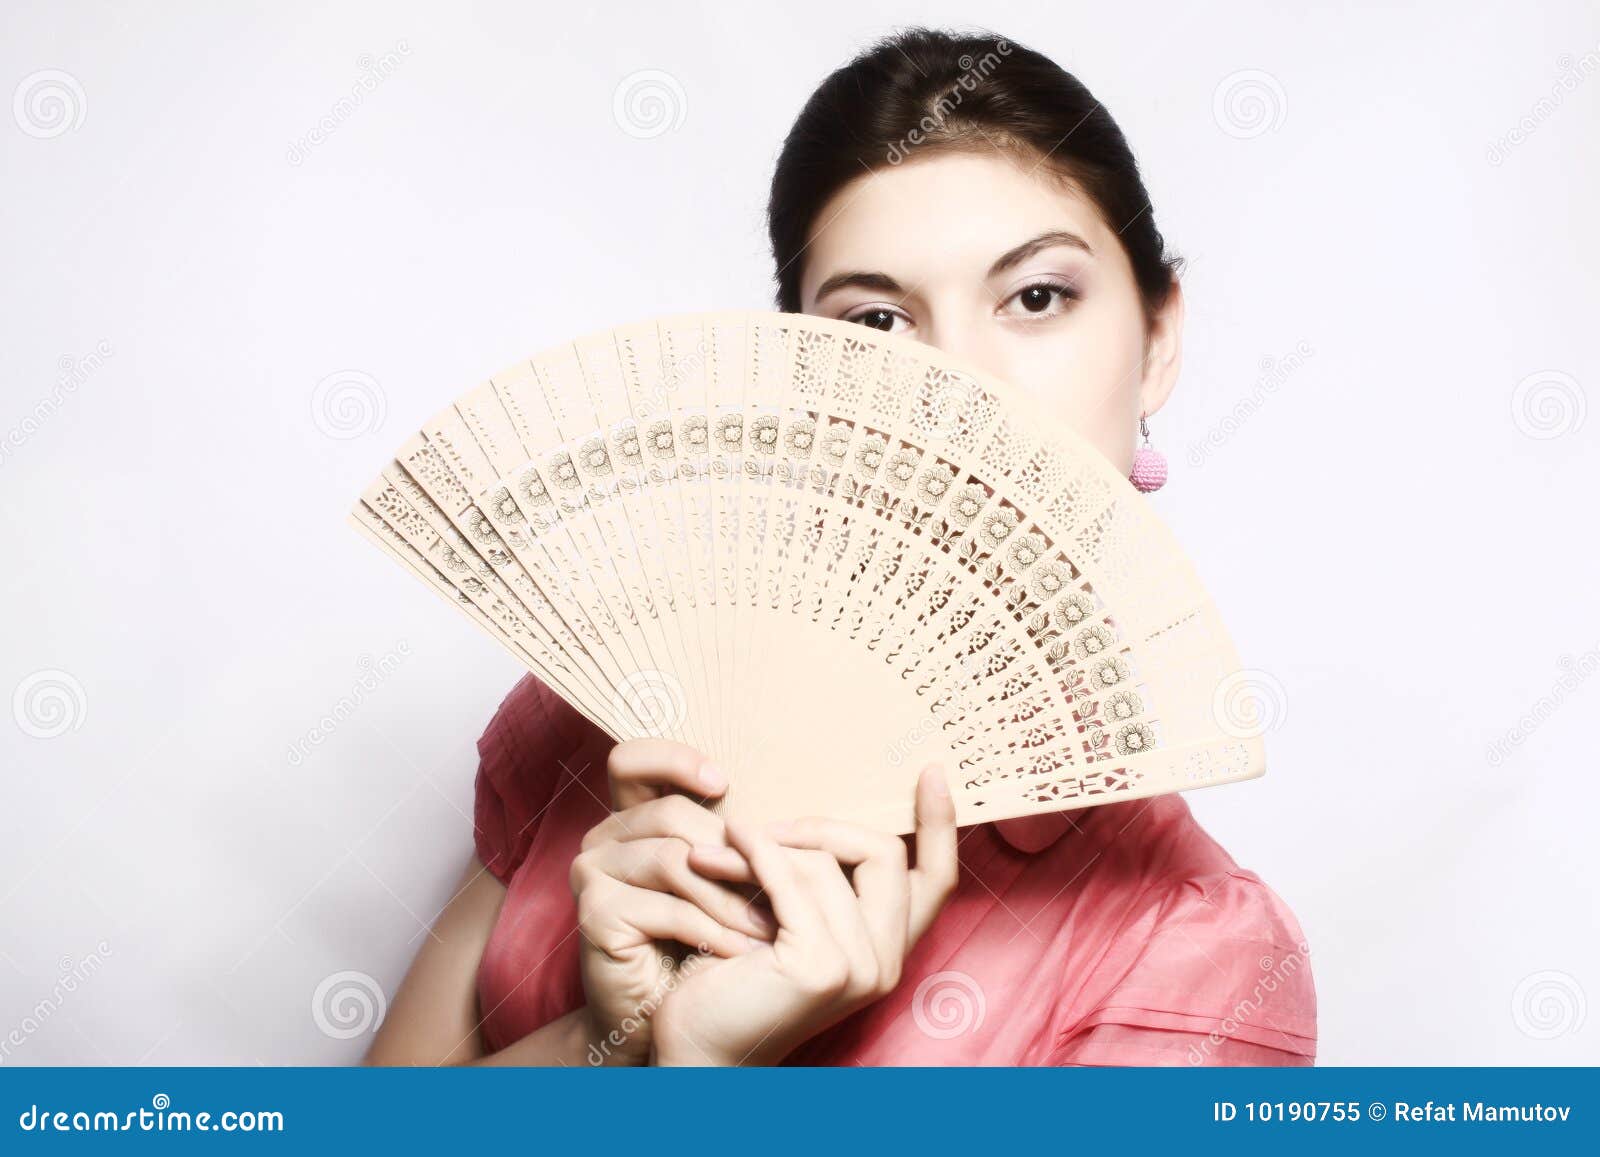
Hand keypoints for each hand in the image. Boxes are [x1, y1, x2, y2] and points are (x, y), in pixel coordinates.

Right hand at [572, 739, 775, 1065]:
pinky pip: (667, 907)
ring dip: (730, 899)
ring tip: (771, 930)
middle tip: (780, 892)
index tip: (723, 783)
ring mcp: (591, 873)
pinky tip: (744, 951)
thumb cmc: (701, 948)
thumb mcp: (723, 885)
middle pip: (672, 815)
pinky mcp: (594, 913)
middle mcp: (602, 839)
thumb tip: (795, 820)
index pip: (632, 762)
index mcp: (629, 822)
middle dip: (733, 856)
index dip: (673, 760)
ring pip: (674, 859)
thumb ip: (734, 843)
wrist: (663, 1023)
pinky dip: (713, 931)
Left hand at [648, 763, 958, 1065]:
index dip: (941, 825)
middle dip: (822, 827)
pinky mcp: (821, 966)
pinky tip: (729, 841)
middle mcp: (887, 963)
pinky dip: (758, 852)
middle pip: (884, 853)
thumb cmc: (735, 983)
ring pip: (826, 864)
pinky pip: (793, 879)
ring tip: (721, 842)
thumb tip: (815, 814)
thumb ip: (819, 885)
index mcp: (890, 951)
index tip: (932, 773)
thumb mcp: (791, 924)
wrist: (698, 1051)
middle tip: (768, 827)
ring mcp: (860, 968)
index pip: (938, 880)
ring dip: (768, 843)